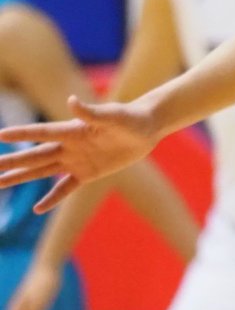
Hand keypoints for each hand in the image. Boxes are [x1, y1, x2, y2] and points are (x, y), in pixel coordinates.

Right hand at [0, 96, 161, 211]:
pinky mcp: (88, 173)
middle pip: (35, 156)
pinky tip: (37, 209)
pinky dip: (53, 198)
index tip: (0, 136)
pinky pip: (67, 188)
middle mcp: (69, 146)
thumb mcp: (113, 116)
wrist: (146, 128)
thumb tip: (71, 101)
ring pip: (43, 171)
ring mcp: (77, 160)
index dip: (22, 134)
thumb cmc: (130, 118)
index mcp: (72, 130)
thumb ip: (91, 112)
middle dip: (13, 162)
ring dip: (22, 177)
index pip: (41, 133)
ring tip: (0, 183)